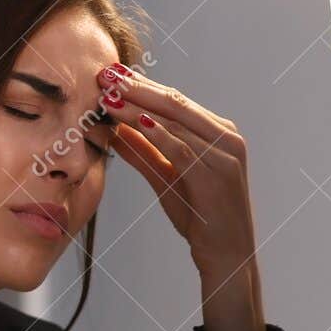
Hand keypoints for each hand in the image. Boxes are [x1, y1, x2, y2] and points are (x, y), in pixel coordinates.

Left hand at [95, 63, 264, 330]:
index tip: (107, 75)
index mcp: (216, 131)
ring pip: (177, 122)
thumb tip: (111, 130)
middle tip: (103, 74)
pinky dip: (160, 134)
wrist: (227, 256)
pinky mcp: (220, 174)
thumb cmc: (201, 217)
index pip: (173, 100)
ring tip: (108, 97)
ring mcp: (226, 154)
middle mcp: (226, 136)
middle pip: (175, 103)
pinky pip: (185, 148)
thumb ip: (143, 152)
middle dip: (136, 88)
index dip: (139, 86)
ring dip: (139, 107)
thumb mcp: (166, 179)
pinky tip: (135, 123)